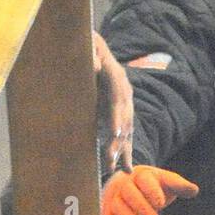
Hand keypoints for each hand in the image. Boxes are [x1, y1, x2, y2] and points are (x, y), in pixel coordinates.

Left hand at [92, 33, 132, 170]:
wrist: (96, 46)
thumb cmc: (88, 46)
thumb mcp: (88, 45)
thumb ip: (91, 53)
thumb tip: (94, 64)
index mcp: (116, 77)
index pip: (118, 100)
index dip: (118, 116)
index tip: (114, 132)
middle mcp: (124, 92)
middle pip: (125, 119)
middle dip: (119, 140)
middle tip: (112, 158)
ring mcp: (125, 104)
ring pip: (127, 130)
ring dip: (122, 150)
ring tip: (119, 169)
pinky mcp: (120, 113)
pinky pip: (125, 134)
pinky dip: (125, 151)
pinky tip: (125, 168)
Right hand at [102, 165, 198, 214]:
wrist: (128, 184)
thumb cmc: (151, 185)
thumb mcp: (166, 182)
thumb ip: (179, 185)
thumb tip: (193, 190)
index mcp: (141, 174)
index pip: (144, 179)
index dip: (152, 192)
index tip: (161, 204)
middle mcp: (124, 183)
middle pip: (128, 192)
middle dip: (142, 208)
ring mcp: (113, 197)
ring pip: (116, 206)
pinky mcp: (106, 211)